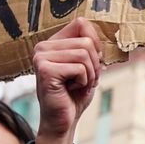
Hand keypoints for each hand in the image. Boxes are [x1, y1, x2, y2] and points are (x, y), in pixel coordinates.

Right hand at [31, 18, 102, 143]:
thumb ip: (91, 46)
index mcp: (53, 42)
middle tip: (85, 79)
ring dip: (90, 74)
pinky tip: (71, 89)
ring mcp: (41, 57)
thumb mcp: (88, 66)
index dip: (95, 43)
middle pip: (87, 41)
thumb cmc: (75, 94)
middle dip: (94, 64)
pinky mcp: (45, 70)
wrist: (63, 120)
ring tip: (78, 84)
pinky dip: (84, 81)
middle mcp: (43, 46)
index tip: (91, 62)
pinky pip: (79, 68)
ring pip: (85, 54)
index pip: (81, 24)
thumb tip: (102, 27)